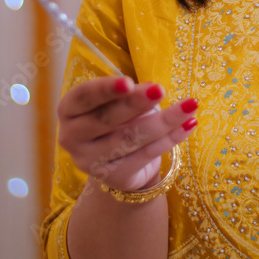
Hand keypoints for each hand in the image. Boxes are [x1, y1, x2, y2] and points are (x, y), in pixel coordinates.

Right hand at [57, 76, 197, 191]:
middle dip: (136, 103)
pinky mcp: (113, 177)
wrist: (119, 162)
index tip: (129, 81)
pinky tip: (189, 124)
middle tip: (161, 90)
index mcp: (68, 110)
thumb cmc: (117, 119)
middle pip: (107, 119)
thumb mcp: (118, 102)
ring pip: (131, 138)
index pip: (83, 97)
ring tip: (190, 105)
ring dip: (164, 120)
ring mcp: (90, 161)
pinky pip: (146, 155)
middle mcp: (72, 137)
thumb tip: (152, 91)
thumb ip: (128, 96)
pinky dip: (171, 138)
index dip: (106, 89)